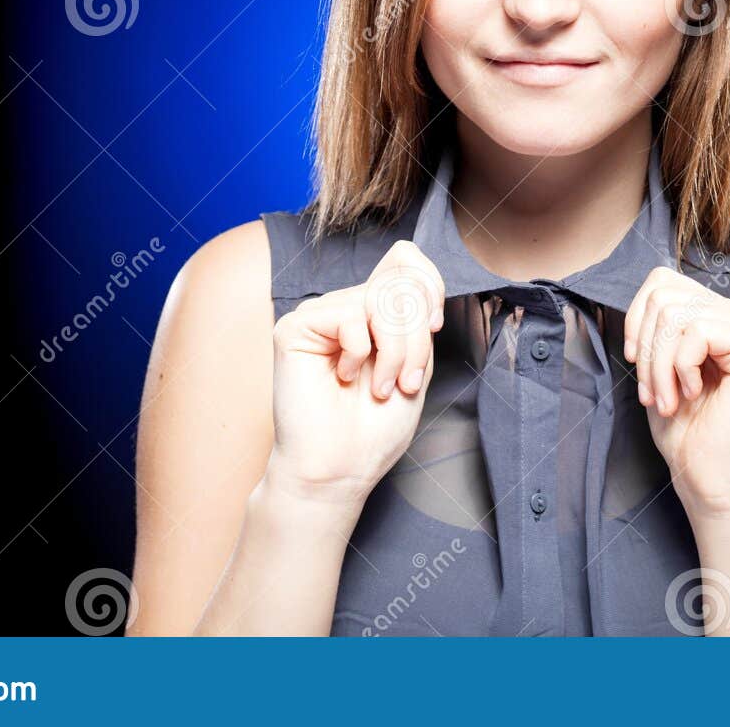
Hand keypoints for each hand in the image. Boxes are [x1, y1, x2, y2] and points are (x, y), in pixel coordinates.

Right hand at [266, 240, 445, 503]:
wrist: (342, 468)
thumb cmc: (376, 428)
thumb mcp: (416, 362)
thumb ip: (416, 315)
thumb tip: (411, 269)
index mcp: (377, 314)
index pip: (405, 261)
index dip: (428, 284)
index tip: (433, 327)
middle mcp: (349, 308)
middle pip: (401, 284)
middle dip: (415, 338)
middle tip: (404, 381)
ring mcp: (322, 315)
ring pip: (380, 299)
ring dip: (395, 350)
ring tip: (382, 387)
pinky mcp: (296, 327)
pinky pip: (349, 314)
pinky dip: (360, 352)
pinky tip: (343, 377)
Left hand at [624, 267, 729, 516]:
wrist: (709, 476)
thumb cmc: (686, 427)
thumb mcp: (658, 363)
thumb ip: (657, 323)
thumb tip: (642, 295)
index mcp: (721, 313)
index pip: (662, 282)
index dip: (636, 321)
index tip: (636, 363)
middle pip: (664, 294)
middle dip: (645, 348)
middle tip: (654, 392)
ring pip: (675, 313)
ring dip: (659, 365)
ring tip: (669, 398)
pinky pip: (699, 332)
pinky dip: (680, 368)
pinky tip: (694, 394)